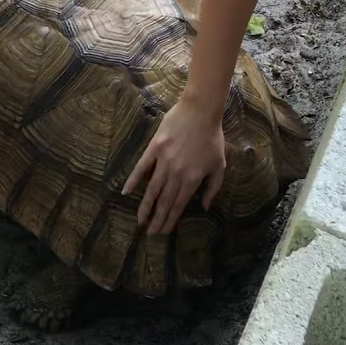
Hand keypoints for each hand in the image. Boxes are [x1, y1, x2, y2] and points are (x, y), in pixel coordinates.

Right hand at [122, 97, 226, 233]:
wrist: (200, 111)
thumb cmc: (212, 137)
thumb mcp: (219, 165)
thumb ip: (212, 187)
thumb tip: (205, 206)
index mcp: (192, 178)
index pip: (178, 204)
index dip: (170, 219)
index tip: (163, 231)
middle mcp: (176, 173)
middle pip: (164, 200)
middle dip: (157, 218)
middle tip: (149, 233)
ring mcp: (163, 160)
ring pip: (152, 188)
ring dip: (145, 206)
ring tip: (139, 220)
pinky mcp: (154, 148)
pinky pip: (141, 167)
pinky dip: (133, 179)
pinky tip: (126, 191)